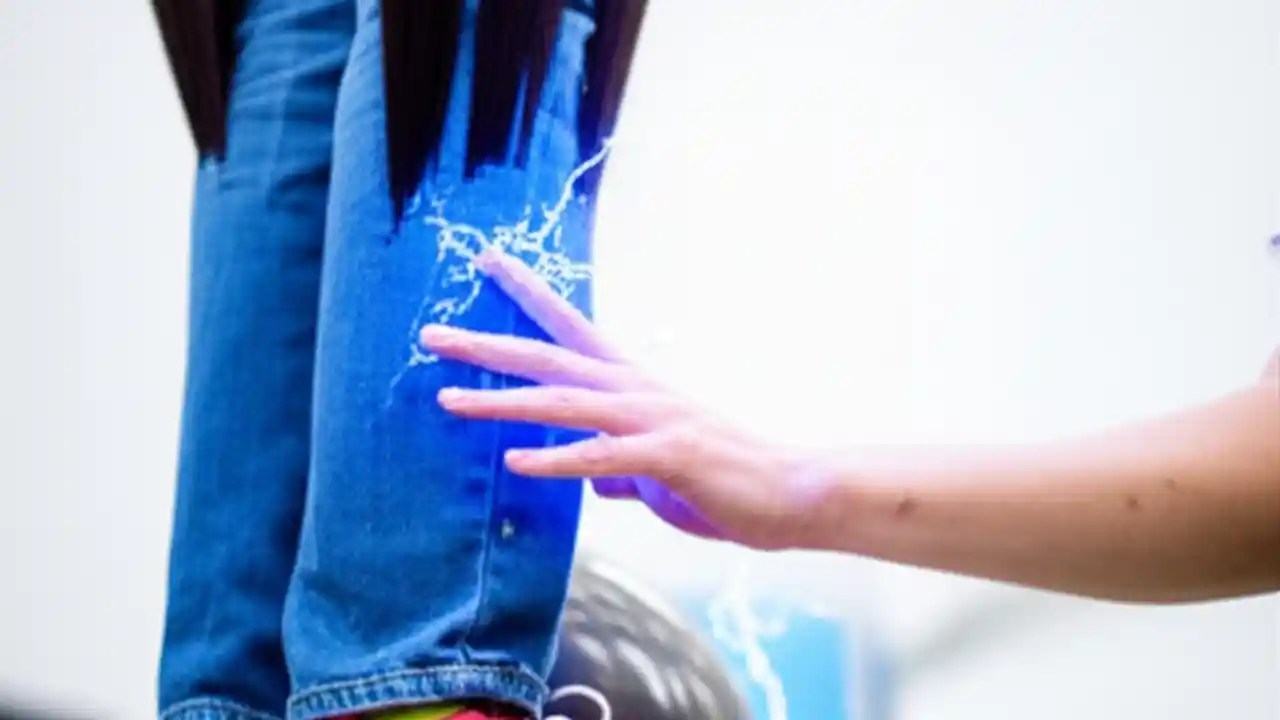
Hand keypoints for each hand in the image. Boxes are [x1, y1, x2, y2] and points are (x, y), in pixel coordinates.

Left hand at [419, 249, 826, 549]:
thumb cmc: (725, 480)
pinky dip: (558, 459)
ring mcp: (652, 420)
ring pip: (565, 401)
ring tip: (448, 399)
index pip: (570, 330)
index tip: (487, 261)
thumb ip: (620, 470)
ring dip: (503, 401)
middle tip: (430, 334)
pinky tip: (517, 463)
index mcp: (632, 386)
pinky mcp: (667, 458)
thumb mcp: (658, 473)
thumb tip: (597, 480)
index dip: (526, 294)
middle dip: (487, 345)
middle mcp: (636, 391)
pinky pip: (603, 458)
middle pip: (550, 357)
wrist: (790, 494)